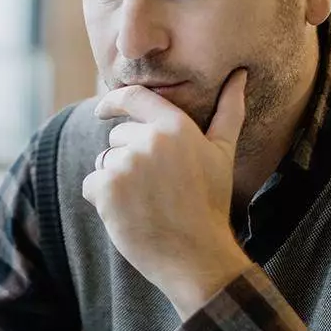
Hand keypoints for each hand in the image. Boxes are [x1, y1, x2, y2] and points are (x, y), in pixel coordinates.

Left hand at [82, 69, 252, 316]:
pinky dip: (102, 200)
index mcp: (176, 127)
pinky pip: (91, 184)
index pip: (134, 97)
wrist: (196, 255)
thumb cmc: (210, 204)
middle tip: (155, 189)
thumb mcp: (222, 154)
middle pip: (117, 138)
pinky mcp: (106, 188)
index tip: (102, 110)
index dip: (114, 101)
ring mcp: (125, 164)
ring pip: (103, 162)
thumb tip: (239, 75)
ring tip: (145, 203)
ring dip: (115, 181)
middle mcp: (149, 140)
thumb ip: (228, 111)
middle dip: (127, 158)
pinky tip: (129, 214)